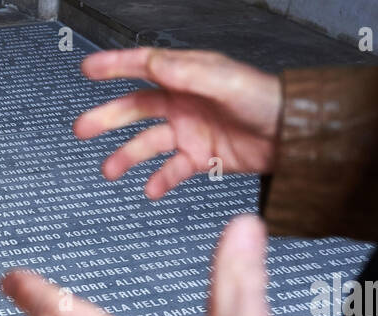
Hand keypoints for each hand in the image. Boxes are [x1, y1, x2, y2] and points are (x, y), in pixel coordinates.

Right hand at [74, 48, 281, 198]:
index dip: (115, 65)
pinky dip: (160, 181)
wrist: (293, 136)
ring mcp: (190, 130)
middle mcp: (185, 102)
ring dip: (127, 156)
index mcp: (188, 77)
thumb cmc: (268, 101)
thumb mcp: (226, 81)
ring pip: (148, 143)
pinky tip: (151, 189)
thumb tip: (156, 63)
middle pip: (137, 108)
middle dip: (109, 118)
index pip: (144, 66)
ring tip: (110, 170)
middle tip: (84, 128)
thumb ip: (189, 73)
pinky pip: (172, 170)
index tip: (89, 68)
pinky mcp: (200, 156)